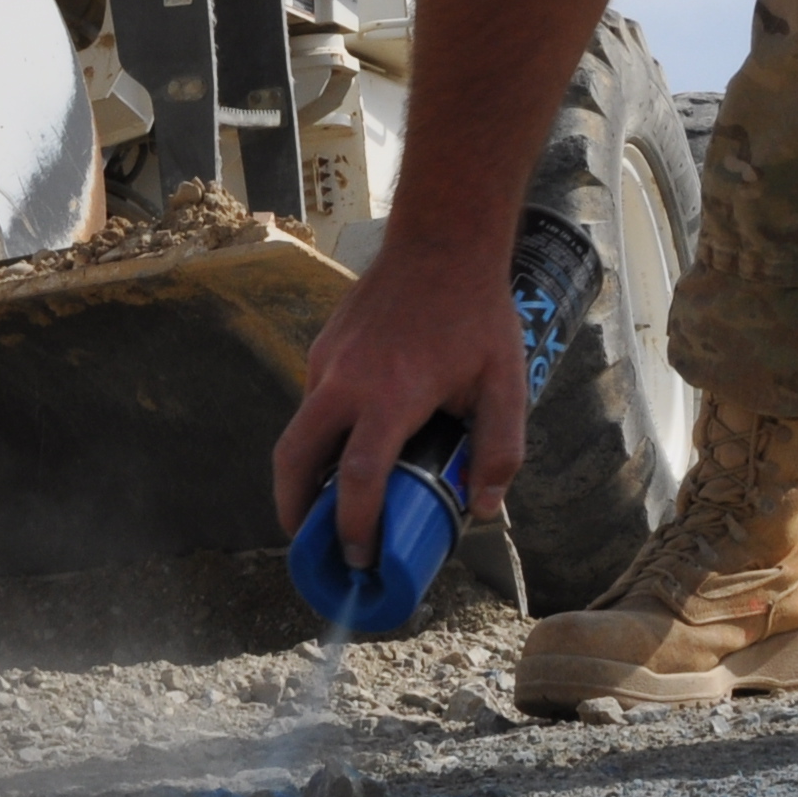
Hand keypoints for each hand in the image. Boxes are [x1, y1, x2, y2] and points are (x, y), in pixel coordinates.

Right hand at [269, 228, 532, 565]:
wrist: (443, 240)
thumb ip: (498, 449)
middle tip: (310, 541)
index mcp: (391, 397)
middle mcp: (347, 381)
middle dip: (292, 508)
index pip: (356, 477)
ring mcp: (328, 360)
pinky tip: (351, 438)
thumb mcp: (505, 383)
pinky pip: (313, 399)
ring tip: (324, 501)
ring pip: (298, 428)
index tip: (358, 556)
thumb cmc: (477, 313)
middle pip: (294, 458)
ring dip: (302, 471)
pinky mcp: (324, 345)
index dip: (352, 525)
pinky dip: (320, 431)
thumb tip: (481, 507)